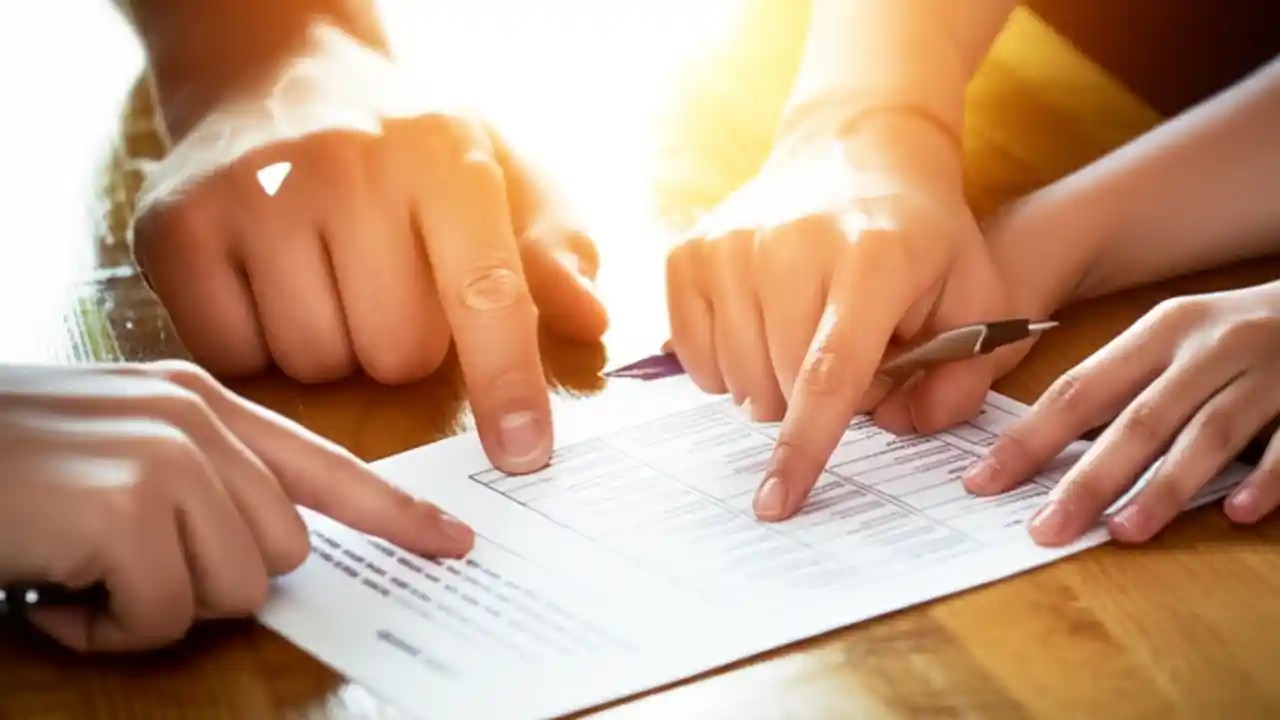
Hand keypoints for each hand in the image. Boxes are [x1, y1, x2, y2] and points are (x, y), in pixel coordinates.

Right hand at [0, 361, 473, 651]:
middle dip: (206, 583)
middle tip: (120, 566)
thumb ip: (199, 480)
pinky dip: (107, 630)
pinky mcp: (128, 508)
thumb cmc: (6, 460)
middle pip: (282, 551)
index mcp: (204, 403)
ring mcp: (168, 460)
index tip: (452, 541)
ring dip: (153, 607)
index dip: (395, 510)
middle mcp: (198, 422)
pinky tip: (56, 594)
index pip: (325, 465)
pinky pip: (165, 617)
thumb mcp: (113, 448)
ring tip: (82, 573)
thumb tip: (262, 547)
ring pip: (236, 589)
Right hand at [134, 26, 604, 472]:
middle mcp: (346, 166)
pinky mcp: (176, 226)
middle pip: (393, 352)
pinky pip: (234, 355)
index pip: (485, 293)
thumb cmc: (408, 148)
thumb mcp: (499, 175)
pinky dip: (258, 344)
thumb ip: (550, 251)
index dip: (507, 383)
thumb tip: (588, 320)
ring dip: (332, 347)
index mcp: (443, 156)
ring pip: (314, 363)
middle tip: (386, 285)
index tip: (522, 455)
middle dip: (402, 346)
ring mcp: (252, 192)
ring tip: (329, 279)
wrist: (281, 75)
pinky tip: (270, 284)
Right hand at [666, 111, 1009, 520]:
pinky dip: (729, 367)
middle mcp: (789, 244)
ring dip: (772, 387)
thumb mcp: (976, 292)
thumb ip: (965, 372)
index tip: (778, 503)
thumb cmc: (920, 233)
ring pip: (734, 380)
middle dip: (815, 403)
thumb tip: (905, 427)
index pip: (829, 373)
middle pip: (778, 387)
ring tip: (805, 337)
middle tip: (848, 358)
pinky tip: (762, 331)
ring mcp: (730, 244)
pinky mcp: (691, 250)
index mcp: (871, 258)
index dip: (805, 448)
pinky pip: (694, 356)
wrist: (855, 146)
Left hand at [963, 282, 1279, 544]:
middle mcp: (1207, 348)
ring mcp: (1265, 374)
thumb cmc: (1229, 334)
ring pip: (1208, 436)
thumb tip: (1040, 450)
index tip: (985, 481)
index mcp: (1160, 330)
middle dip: (1087, 479)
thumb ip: (1119, 386)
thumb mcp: (1172, 339)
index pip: (1080, 389)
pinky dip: (1265, 480)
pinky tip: (1236, 513)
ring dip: (1164, 487)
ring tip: (1122, 531)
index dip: (1029, 438)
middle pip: (1138, 419)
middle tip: (1046, 528)